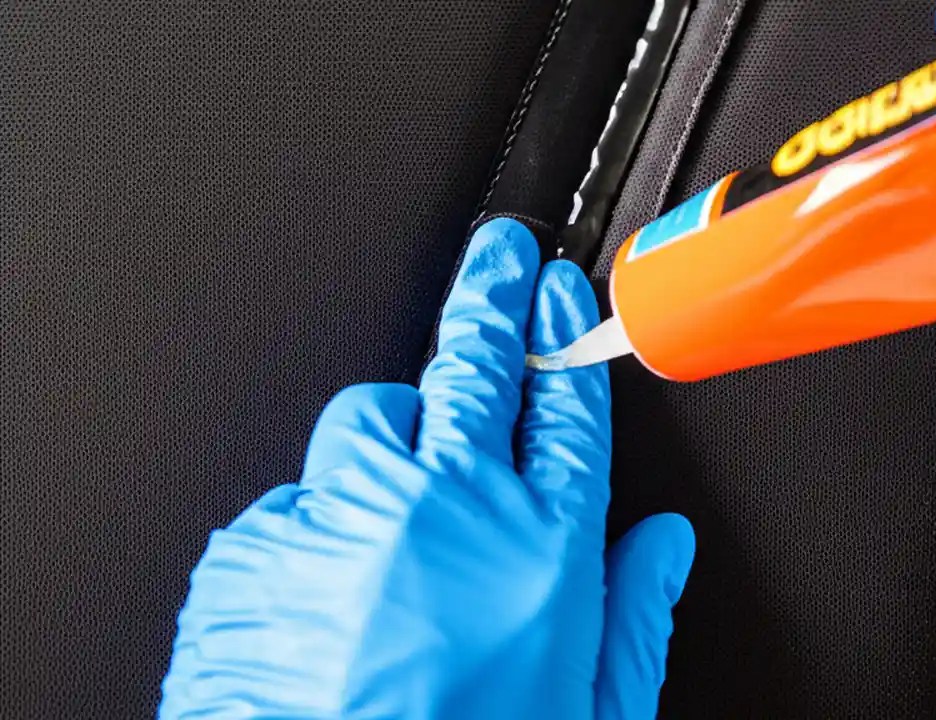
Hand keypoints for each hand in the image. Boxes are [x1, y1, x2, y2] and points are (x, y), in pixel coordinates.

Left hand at [159, 218, 695, 718]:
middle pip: (473, 361)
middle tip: (498, 259)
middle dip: (491, 295)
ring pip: (370, 420)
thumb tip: (664, 546)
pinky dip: (318, 528)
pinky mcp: (260, 542)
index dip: (563, 335)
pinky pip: (294, 502)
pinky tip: (330, 596)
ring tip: (396, 500)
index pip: (565, 404)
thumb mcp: (593, 714)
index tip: (559, 293)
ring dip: (390, 440)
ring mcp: (347, 515)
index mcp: (543, 547)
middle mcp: (448, 508)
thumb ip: (636, 616)